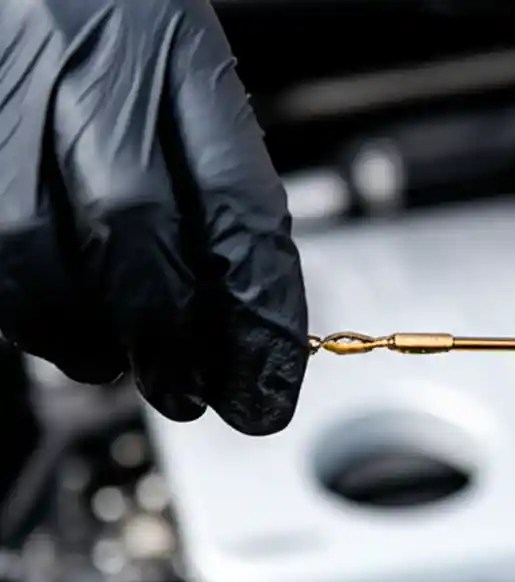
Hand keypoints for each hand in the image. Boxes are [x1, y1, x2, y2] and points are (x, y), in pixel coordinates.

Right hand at [0, 0, 307, 434]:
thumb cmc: (121, 40)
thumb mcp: (187, 83)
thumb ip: (217, 186)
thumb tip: (250, 323)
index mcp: (180, 52)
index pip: (238, 199)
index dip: (259, 309)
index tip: (270, 383)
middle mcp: (91, 64)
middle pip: (136, 227)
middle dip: (170, 334)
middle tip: (191, 391)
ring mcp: (7, 91)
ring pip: (38, 246)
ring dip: (85, 332)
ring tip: (119, 365)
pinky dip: (28, 308)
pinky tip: (59, 325)